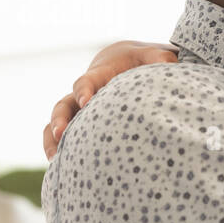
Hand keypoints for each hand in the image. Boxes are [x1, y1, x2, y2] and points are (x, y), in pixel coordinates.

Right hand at [42, 41, 177, 158]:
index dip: (84, 91)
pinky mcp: (82, 123)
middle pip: (63, 105)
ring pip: (57, 123)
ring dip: (52, 139)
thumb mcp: (151, 56)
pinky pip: (63, 136)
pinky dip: (59, 149)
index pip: (86, 82)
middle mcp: (83, 94)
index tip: (86, 102)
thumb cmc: (140, 61)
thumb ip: (159, 58)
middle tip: (61, 133)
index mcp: (98, 75)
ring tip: (54, 158)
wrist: (126, 63)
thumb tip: (171, 65)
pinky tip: (61, 166)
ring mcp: (79, 110)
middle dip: (60, 119)